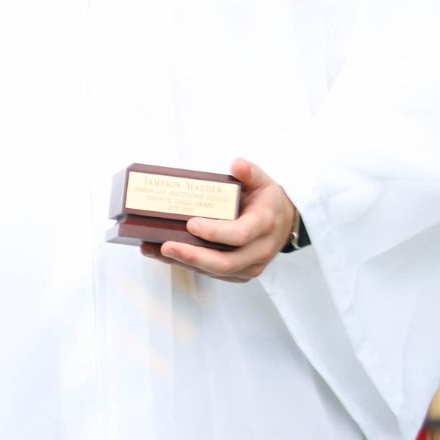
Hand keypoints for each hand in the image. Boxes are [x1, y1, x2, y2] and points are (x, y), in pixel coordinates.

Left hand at [146, 158, 296, 283]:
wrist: (284, 223)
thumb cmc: (268, 201)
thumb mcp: (262, 181)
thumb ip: (249, 172)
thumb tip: (237, 165)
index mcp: (264, 225)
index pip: (239, 235)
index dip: (215, 232)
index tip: (191, 223)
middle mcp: (259, 250)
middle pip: (225, 263)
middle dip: (193, 256)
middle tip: (165, 245)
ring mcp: (250, 266)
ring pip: (216, 272)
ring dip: (185, 262)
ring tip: (155, 250)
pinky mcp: (239, 273)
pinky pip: (213, 274)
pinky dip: (189, 265)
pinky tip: (166, 256)